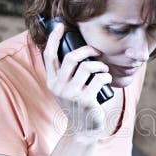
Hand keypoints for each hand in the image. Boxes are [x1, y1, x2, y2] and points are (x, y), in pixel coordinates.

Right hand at [43, 23, 111, 137]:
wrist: (83, 129)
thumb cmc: (78, 105)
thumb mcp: (66, 89)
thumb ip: (67, 73)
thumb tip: (78, 50)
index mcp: (52, 81)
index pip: (49, 55)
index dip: (54, 39)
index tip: (60, 26)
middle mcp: (59, 86)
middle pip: (72, 57)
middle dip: (87, 50)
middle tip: (96, 51)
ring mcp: (72, 93)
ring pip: (87, 67)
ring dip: (99, 65)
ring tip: (102, 69)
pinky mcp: (85, 100)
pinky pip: (98, 78)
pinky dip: (105, 76)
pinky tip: (106, 79)